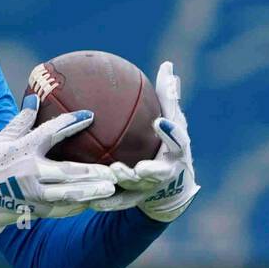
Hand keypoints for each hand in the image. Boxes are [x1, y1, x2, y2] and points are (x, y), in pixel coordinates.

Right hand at [0, 94, 118, 234]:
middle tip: (114, 168)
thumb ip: (20, 121)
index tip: (90, 115)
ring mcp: (33, 193)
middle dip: (92, 170)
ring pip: (68, 193)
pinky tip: (92, 203)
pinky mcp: (34, 209)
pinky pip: (61, 208)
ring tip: (110, 188)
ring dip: (91, 191)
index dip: (71, 123)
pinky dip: (78, 205)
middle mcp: (29, 172)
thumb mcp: (0, 141)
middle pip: (67, 170)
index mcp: (22, 151)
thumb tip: (35, 99)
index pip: (50, 133)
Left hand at [89, 61, 199, 221]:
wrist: (170, 185)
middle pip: (158, 172)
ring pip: (136, 188)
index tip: (159, 123)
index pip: (179, 142)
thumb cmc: (168, 144)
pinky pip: (118, 202)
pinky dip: (106, 201)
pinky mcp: (134, 200)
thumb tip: (167, 65)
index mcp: (177, 151)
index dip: (171, 134)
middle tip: (136, 167)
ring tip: (109, 175)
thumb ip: (168, 97)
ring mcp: (149, 188)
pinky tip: (89, 199)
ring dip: (123, 183)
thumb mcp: (172, 121)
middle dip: (148, 171)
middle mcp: (166, 172)